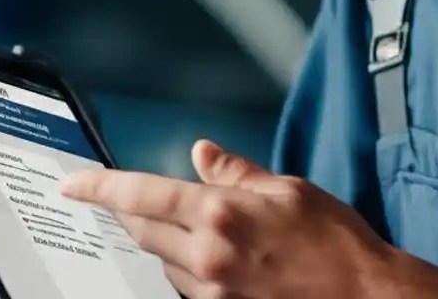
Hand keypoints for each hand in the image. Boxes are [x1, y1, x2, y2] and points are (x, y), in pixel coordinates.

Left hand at [62, 140, 437, 298]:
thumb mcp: (289, 190)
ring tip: (191, 227)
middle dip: (132, 211)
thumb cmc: (336, 242)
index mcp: (221, 214)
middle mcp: (207, 255)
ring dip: (164, 240)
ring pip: (162, 260)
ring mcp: (212, 291)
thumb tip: (204, 153)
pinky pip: (185, 286)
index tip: (73, 184)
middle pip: (143, 229)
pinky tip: (211, 257)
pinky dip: (187, 266)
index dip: (100, 187)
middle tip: (131, 199)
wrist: (363, 297)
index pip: (143, 195)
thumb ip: (238, 172)